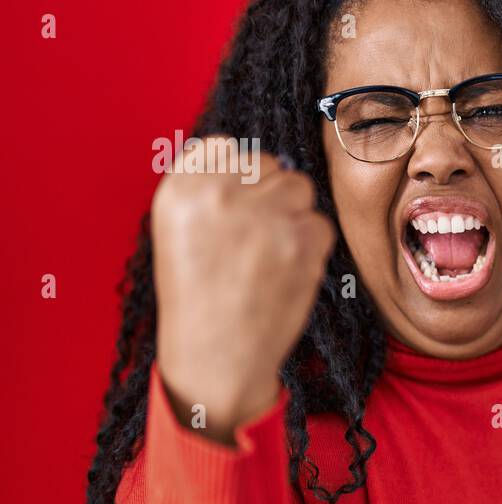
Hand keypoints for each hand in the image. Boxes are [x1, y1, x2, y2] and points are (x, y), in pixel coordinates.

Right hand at [151, 139, 334, 442]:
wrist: (216, 356)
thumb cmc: (197, 294)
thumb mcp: (178, 230)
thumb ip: (209, 187)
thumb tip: (261, 160)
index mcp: (181, 189)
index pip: (226, 147)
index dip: (238, 177)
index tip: (234, 207)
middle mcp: (220, 194)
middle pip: (270, 164)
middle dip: (269, 195)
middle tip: (254, 239)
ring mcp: (265, 215)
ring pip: (300, 187)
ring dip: (294, 215)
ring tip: (270, 254)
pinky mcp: (303, 239)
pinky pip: (321, 223)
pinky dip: (312, 246)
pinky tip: (286, 271)